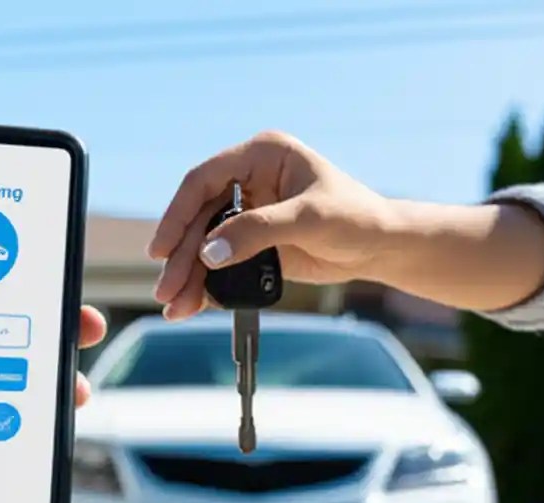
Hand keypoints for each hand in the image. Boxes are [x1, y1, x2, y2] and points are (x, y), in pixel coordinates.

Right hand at [149, 130, 394, 319]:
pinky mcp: (254, 242)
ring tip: (174, 305)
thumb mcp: (308, 220)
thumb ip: (258, 232)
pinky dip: (207, 284)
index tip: (162, 249)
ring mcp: (250, 212)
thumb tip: (209, 253)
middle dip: (181, 256)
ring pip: (205, 243)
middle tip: (166, 290)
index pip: (204, 181)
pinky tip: (192, 304)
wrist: (381, 248)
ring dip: (189, 275)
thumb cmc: (356, 218)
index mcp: (261, 156)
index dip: (178, 214)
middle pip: (199, 217)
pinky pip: (221, 261)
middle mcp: (249, 180)